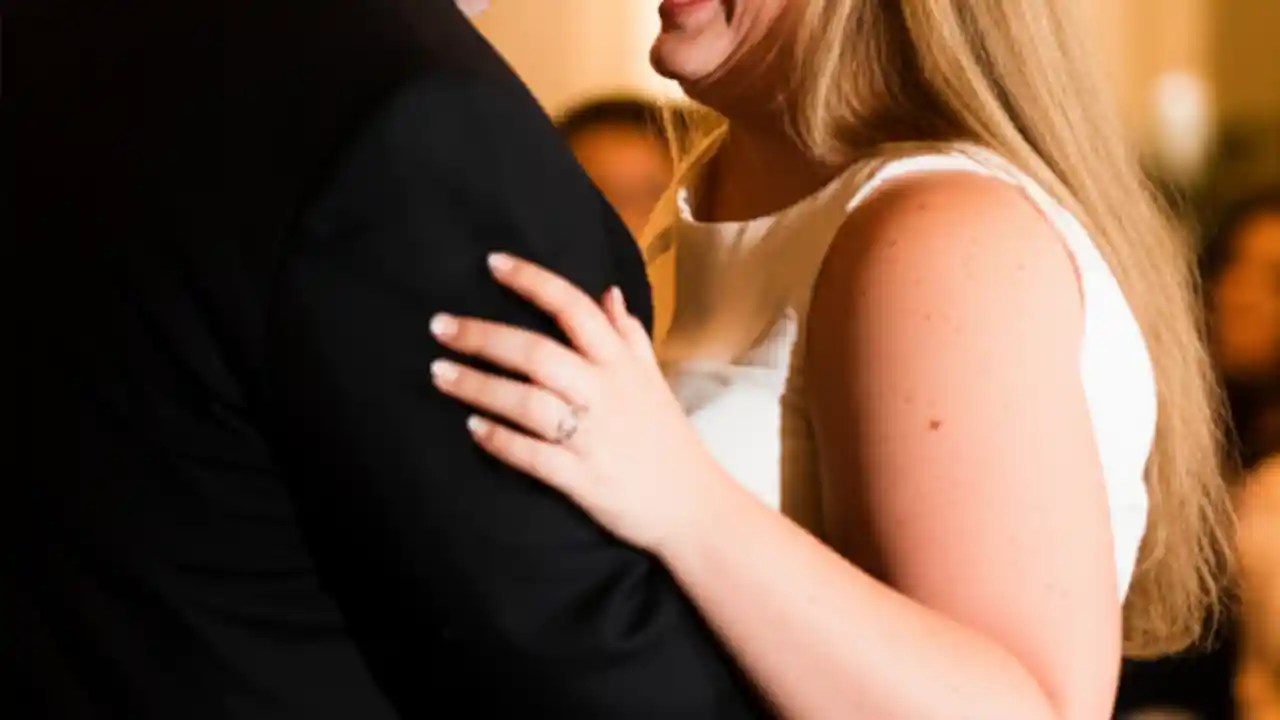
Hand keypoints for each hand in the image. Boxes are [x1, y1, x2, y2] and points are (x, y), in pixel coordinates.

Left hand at [428, 253, 730, 554]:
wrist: (693, 506)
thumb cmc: (666, 439)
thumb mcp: (652, 379)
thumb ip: (628, 335)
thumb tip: (609, 292)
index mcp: (621, 364)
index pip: (575, 308)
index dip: (533, 281)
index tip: (492, 263)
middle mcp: (606, 393)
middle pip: (538, 354)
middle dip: (484, 337)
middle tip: (439, 325)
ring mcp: (593, 437)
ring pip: (528, 402)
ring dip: (479, 386)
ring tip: (440, 373)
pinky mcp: (582, 479)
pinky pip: (533, 456)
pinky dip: (500, 441)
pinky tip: (472, 428)